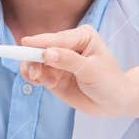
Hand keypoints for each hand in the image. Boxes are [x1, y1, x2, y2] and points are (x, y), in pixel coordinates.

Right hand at [19, 25, 134, 117]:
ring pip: (35, 61)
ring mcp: (58, 60)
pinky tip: (42, 83)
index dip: (39, 42)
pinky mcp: (52, 74)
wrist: (114, 103)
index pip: (56, 38)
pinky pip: (36, 73)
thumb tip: (46, 53)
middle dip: (34, 59)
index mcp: (81, 36)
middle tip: (34, 73)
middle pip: (41, 47)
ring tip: (46, 82)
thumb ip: (68, 60)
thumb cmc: (109, 82)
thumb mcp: (91, 70)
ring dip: (35, 71)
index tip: (24, 44)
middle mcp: (67, 45)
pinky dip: (34, 78)